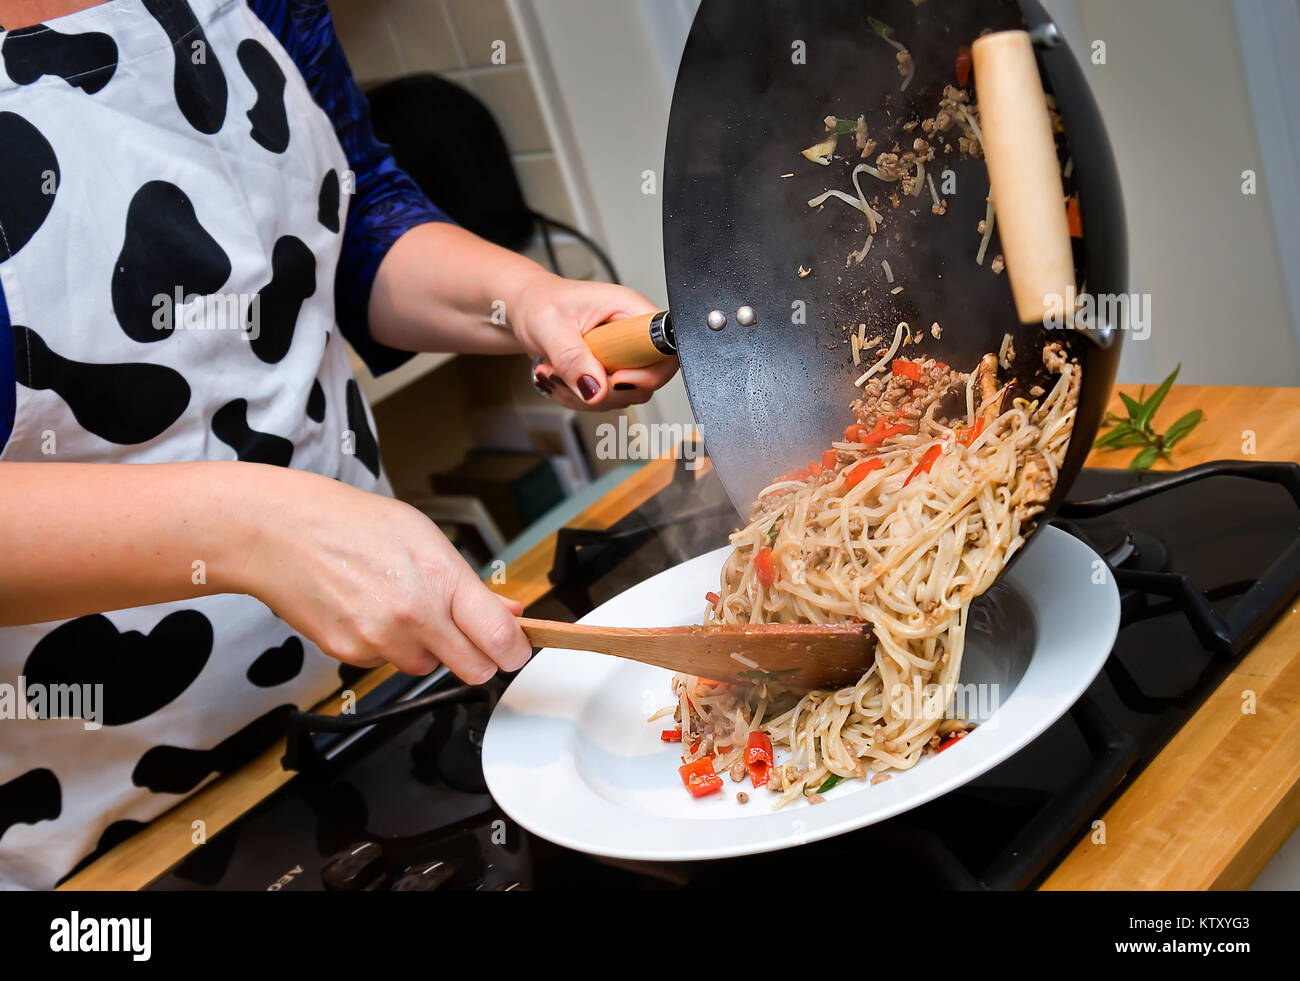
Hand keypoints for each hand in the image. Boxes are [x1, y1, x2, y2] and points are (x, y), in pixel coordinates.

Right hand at [239, 467, 530, 682]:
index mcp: (441, 579)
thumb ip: (471, 584)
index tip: (517, 650)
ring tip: (400, 606)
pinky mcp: (349, 655)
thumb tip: (508, 612)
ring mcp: (380, 639)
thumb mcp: (425, 537)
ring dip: (426, 649)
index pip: (499, 639)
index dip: (516, 651)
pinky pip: (386, 664)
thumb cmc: (351, 523)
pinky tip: (369, 612)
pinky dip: (386, 647)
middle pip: (473, 669)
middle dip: (478, 658)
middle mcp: (414, 615)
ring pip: (426, 667)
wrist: (280, 532)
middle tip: (470, 637)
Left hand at [508, 271, 679, 410]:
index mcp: (630, 310)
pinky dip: (578, 397)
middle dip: (606, 389)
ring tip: (556, 372)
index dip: (648, 372)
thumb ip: (573, 359)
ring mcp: (624, 355)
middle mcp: (633, 334)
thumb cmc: (540, 302)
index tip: (614, 377)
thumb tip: (595, 390)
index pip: (666, 348)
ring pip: (624, 395)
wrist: (525, 309)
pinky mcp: (610, 371)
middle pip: (648, 380)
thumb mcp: (550, 326)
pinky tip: (560, 378)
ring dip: (585, 395)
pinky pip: (606, 398)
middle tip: (571, 375)